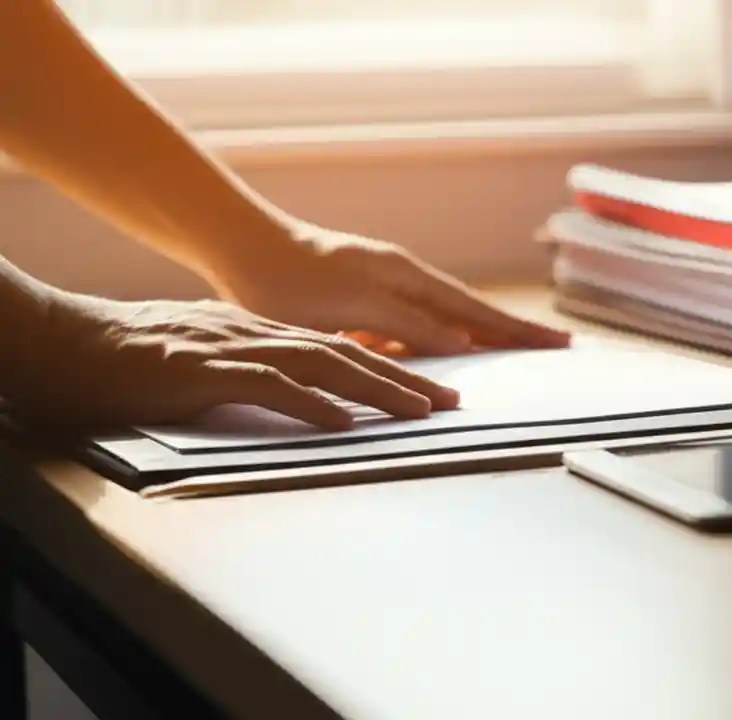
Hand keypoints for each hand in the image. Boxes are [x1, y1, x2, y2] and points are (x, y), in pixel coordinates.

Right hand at [6, 292, 459, 428]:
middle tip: (449, 402)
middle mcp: (258, 335)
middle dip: (404, 378)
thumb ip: (252, 372)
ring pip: (323, 363)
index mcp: (261, 334)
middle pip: (347, 352)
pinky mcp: (204, 372)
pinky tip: (341, 421)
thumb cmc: (134, 359)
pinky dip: (310, 403)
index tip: (431, 390)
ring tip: (418, 410)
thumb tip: (293, 391)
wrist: (72, 344)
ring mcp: (233, 350)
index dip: (390, 367)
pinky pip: (269, 385)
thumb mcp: (207, 361)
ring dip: (376, 388)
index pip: (340, 348)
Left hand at [207, 222, 570, 354]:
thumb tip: (464, 345)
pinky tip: (447, 355)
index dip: (518, 331)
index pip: (477, 312)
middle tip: (558, 346)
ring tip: (518, 352)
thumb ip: (410, 325)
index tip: (559, 344)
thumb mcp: (355, 307)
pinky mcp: (365, 305)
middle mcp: (405, 282)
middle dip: (515, 331)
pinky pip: (417, 328)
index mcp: (408, 280)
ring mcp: (387, 292)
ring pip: (447, 321)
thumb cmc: (290, 280)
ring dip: (484, 337)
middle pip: (472, 313)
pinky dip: (443, 341)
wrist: (241, 248)